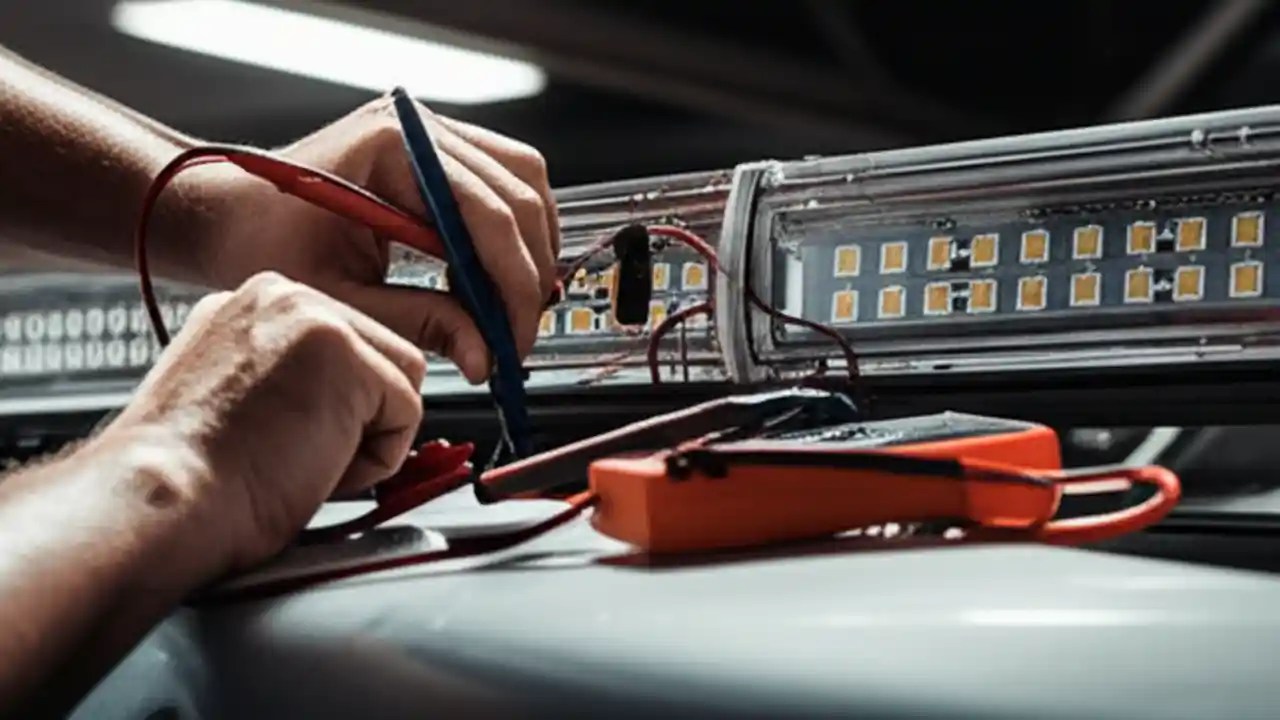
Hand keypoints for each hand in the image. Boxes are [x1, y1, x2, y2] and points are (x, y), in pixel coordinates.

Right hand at [106, 272, 425, 568]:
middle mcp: (281, 296)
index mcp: (249, 304)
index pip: (341, 345)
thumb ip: (288, 377)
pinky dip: (375, 460)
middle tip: (299, 457)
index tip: (295, 440)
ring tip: (302, 461)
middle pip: (381, 354)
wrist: (161, 500)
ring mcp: (315, 317)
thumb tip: (339, 397)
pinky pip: (408, 413)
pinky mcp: (347, 356)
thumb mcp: (236, 399)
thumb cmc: (188, 477)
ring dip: (368, 437)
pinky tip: (313, 468)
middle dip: (360, 417)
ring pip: (401, 381)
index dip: (334, 406)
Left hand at [171, 96, 559, 383]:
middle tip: (516, 337)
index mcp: (392, 148)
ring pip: (525, 183)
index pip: (487, 216)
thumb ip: (420, 324)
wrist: (229, 212)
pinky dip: (514, 233)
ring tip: (510, 310)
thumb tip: (486, 356)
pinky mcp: (437, 147)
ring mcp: (431, 130)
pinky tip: (495, 279)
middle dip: (527, 275)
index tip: (514, 341)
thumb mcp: (341, 298)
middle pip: (519, 196)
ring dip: (530, 250)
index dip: (512, 286)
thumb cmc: (263, 244)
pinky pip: (504, 180)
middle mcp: (419, 127)